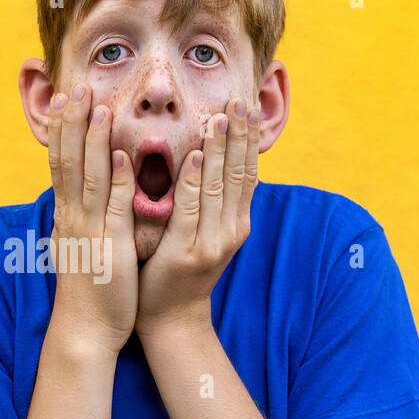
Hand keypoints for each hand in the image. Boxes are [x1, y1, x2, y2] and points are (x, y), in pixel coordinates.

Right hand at [45, 83, 138, 354]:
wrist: (86, 329)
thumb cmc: (91, 288)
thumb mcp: (84, 243)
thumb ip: (87, 214)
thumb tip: (89, 191)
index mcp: (67, 215)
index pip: (61, 162)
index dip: (64, 129)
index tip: (67, 97)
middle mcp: (73, 217)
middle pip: (68, 161)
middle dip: (72, 123)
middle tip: (76, 86)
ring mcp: (89, 230)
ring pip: (89, 177)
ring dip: (93, 140)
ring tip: (98, 107)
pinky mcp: (110, 246)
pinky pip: (114, 208)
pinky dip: (117, 180)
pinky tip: (122, 155)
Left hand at [136, 97, 260, 339]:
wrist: (171, 320)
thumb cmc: (180, 272)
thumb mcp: (205, 233)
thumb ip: (211, 201)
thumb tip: (215, 162)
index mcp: (236, 222)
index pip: (247, 171)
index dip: (248, 138)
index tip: (246, 104)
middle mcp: (231, 230)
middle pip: (239, 173)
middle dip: (239, 134)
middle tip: (238, 98)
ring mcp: (211, 242)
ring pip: (219, 186)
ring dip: (220, 149)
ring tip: (218, 115)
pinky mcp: (186, 253)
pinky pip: (192, 209)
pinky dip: (195, 180)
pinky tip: (196, 155)